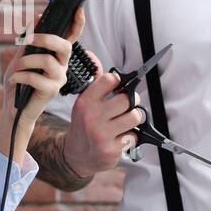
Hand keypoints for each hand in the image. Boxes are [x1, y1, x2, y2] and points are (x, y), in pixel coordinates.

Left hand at [0, 5, 84, 126]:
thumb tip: (37, 19)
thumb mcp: (21, 57)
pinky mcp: (52, 90)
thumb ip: (29, 41)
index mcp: (56, 56)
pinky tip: (14, 80)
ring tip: (16, 68)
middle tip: (29, 39)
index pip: (71, 38)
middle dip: (46, 38)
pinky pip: (36, 77)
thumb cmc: (19, 82)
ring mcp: (59, 78)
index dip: (77, 24)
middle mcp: (62, 66)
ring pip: (48, 61)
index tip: (78, 11)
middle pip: (64, 46)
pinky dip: (20, 76)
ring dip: (26, 61)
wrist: (15, 108)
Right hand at [62, 50, 148, 175]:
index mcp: (85, 102)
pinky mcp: (111, 150)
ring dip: (134, 120)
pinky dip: (131, 137)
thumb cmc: (84, 125)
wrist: (76, 155)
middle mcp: (91, 117)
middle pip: (127, 99)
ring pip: (134, 117)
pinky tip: (120, 138)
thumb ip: (95, 81)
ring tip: (125, 123)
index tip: (119, 87)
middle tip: (126, 107)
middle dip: (131, 102)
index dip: (119, 82)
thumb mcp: (84, 102)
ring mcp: (101, 134)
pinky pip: (134, 136)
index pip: (110, 79)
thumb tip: (93, 55)